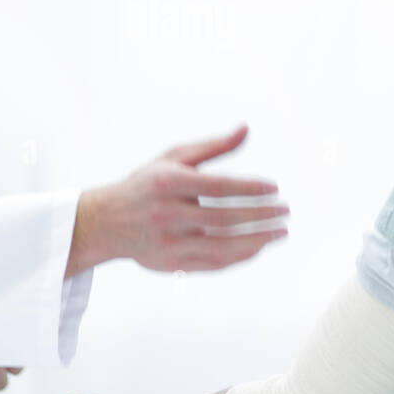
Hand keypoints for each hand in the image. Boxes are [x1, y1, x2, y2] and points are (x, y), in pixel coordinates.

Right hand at [68, 123, 289, 274]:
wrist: (107, 222)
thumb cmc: (147, 185)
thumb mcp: (173, 158)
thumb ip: (212, 146)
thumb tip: (246, 129)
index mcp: (168, 183)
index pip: (218, 187)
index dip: (249, 188)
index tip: (274, 188)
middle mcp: (167, 214)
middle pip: (224, 219)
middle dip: (260, 216)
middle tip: (286, 211)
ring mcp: (169, 243)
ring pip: (222, 246)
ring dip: (257, 241)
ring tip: (280, 233)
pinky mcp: (172, 264)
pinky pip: (214, 264)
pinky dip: (240, 256)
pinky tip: (259, 246)